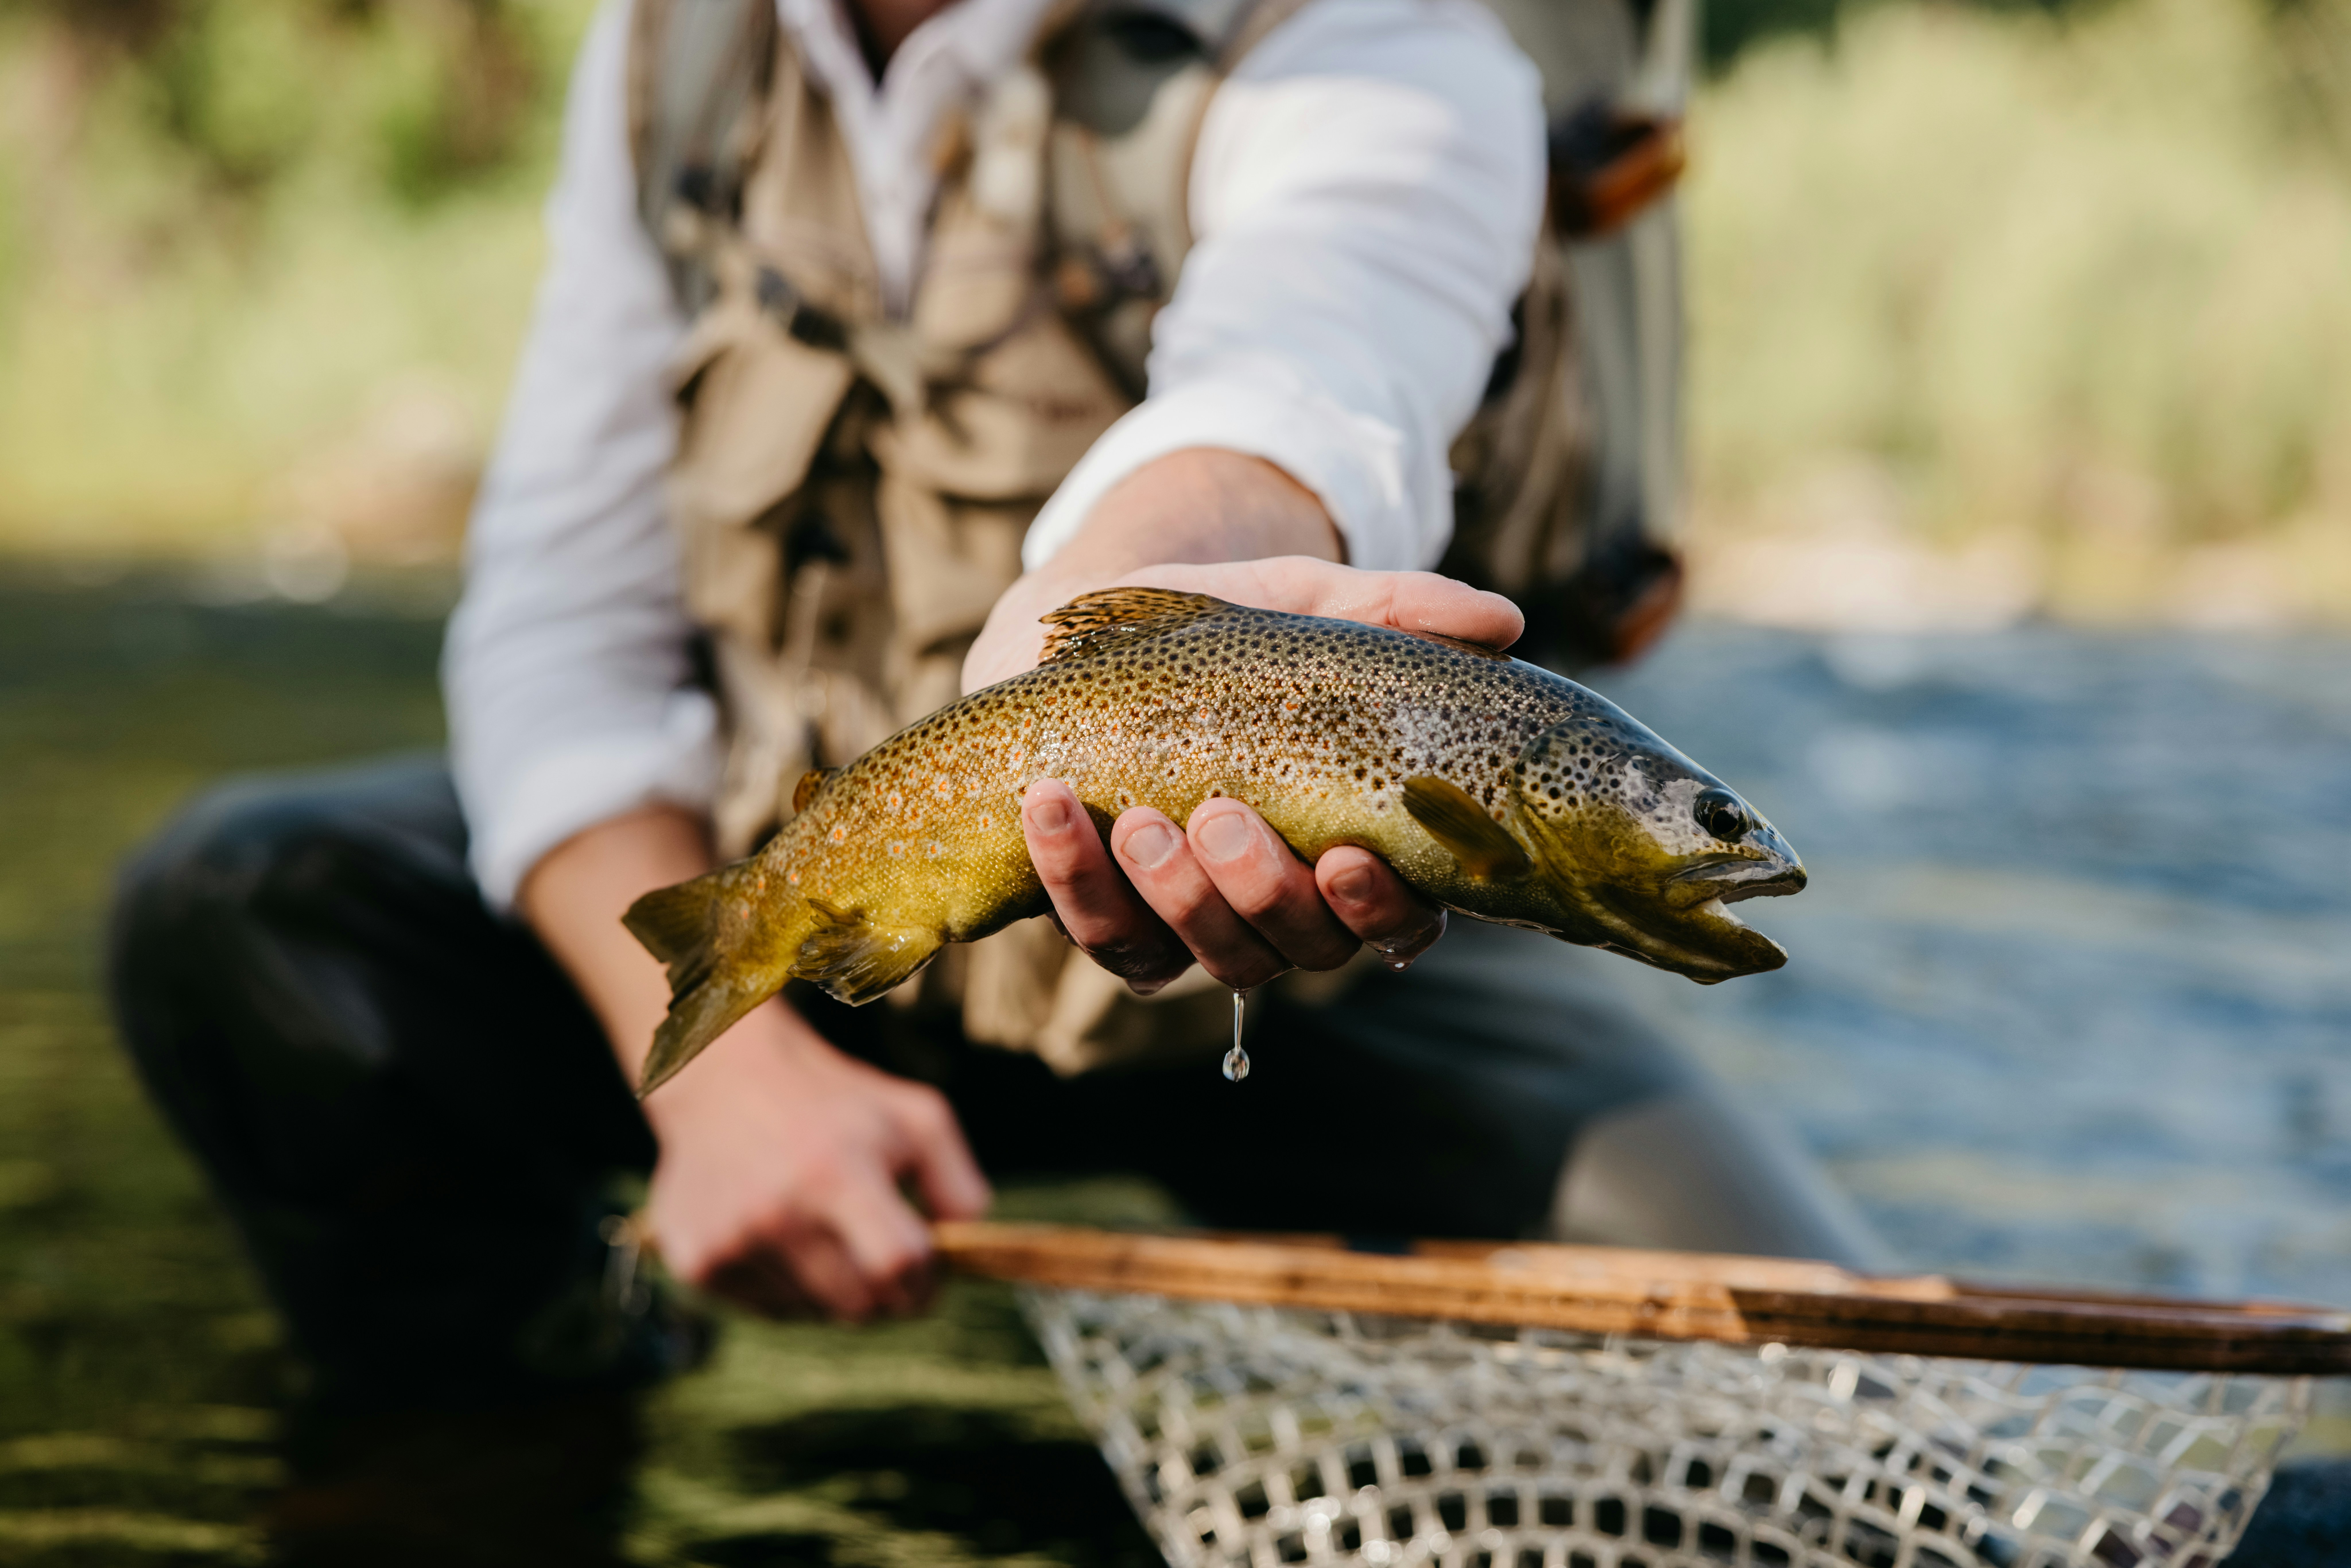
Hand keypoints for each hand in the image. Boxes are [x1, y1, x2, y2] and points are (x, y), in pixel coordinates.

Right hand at [641, 1000, 991, 1319]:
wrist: (724, 1080)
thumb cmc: (835, 1102)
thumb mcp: (917, 1118)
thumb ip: (959, 1185)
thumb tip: (968, 1254)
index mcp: (836, 1171)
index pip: (897, 1265)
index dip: (925, 1283)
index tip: (928, 1273)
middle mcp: (777, 1212)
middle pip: (860, 1305)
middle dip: (887, 1295)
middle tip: (884, 1259)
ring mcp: (731, 1241)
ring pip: (815, 1314)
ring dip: (836, 1289)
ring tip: (826, 1230)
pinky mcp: (697, 1262)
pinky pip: (770, 1311)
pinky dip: (791, 1288)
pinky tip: (783, 1235)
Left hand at [961, 451, 1522, 993]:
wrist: (1091, 633)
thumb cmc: (1222, 631)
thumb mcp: (1304, 606)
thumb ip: (1396, 611)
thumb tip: (1503, 619)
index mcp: (1358, 853)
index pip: (1401, 921)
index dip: (1381, 908)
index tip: (1347, 857)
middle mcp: (1288, 909)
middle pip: (1299, 947)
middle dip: (1261, 891)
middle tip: (1222, 817)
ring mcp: (1201, 926)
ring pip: (1206, 955)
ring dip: (1175, 898)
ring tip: (1138, 822)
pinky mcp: (1118, 923)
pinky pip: (1104, 936)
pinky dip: (1077, 881)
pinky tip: (1052, 810)